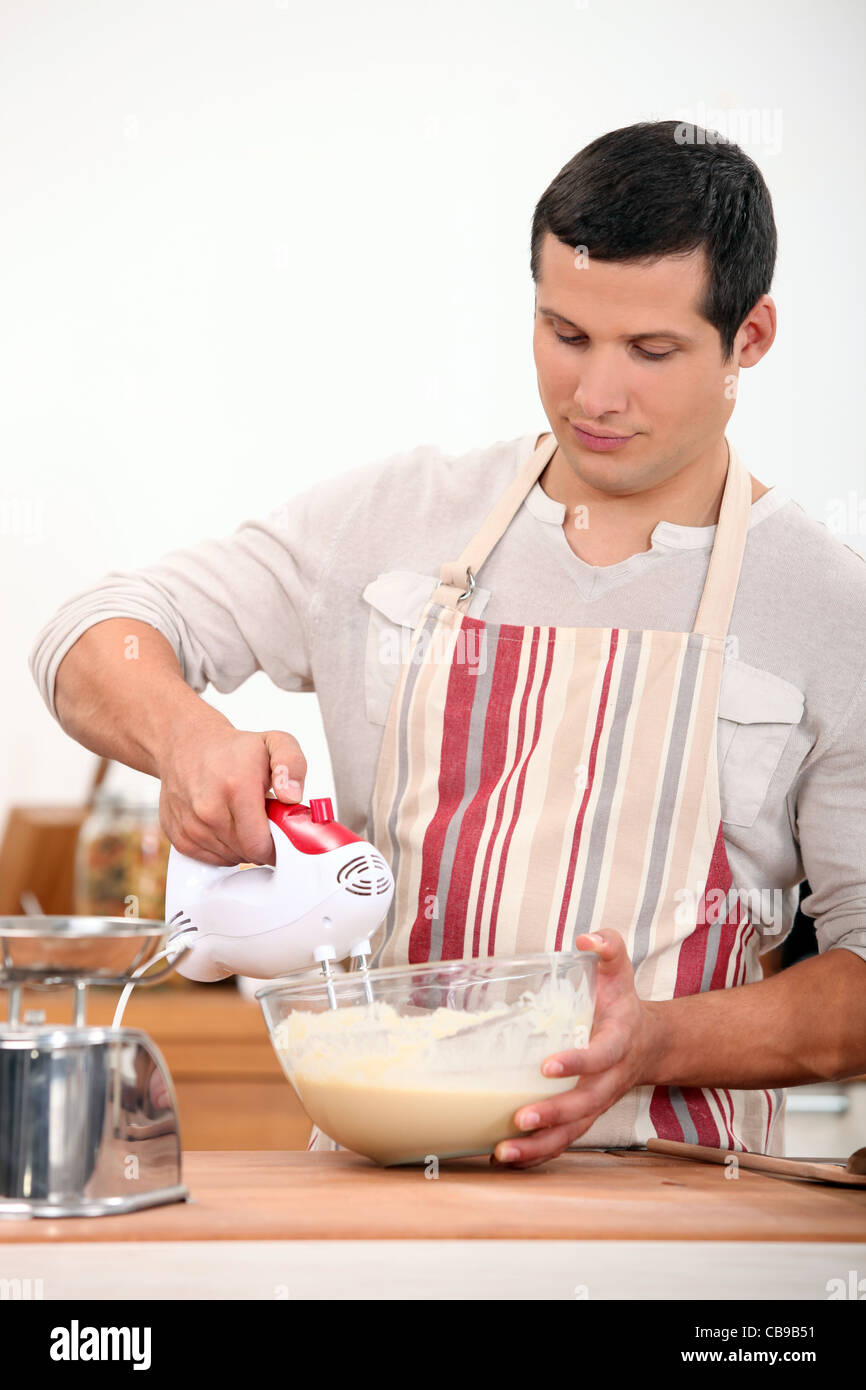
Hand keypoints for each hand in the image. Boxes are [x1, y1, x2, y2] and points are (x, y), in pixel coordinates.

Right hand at [157, 717, 307, 866]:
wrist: (186, 745)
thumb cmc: (233, 749)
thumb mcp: (274, 742)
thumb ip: (292, 765)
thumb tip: (292, 797)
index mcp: (236, 788)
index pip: (261, 845)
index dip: (277, 844)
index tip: (280, 829)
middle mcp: (208, 809)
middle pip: (247, 854)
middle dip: (261, 842)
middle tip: (262, 820)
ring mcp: (190, 824)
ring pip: (230, 858)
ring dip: (242, 845)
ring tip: (242, 817)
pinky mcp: (177, 835)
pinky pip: (211, 859)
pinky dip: (222, 848)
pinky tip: (226, 824)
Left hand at [490, 928, 662, 1169]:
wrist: (649, 1042)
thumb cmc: (623, 1003)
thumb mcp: (620, 970)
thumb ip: (609, 947)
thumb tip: (587, 936)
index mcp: (618, 1043)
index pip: (600, 1057)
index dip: (578, 1062)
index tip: (547, 1066)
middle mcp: (609, 1080)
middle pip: (585, 1106)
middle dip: (553, 1115)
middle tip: (520, 1118)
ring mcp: (597, 1102)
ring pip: (573, 1133)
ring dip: (540, 1146)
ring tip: (504, 1152)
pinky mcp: (584, 1116)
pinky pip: (564, 1140)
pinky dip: (538, 1153)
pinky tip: (507, 1158)